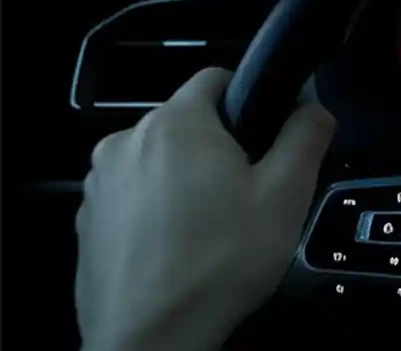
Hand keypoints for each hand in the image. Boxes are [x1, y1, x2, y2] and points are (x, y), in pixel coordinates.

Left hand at [76, 68, 335, 350]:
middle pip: (186, 124)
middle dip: (219, 149)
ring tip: (215, 230)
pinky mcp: (86, 223)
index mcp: (176, 122)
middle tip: (250, 196)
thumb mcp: (287, 194)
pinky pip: (133, 199)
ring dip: (185, 181)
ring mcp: (99, 184)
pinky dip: (156, 213)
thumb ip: (306, 135)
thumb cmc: (223, 259)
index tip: (269, 142)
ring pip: (158, 163)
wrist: (150, 338)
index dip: (250, 101)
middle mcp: (126, 140)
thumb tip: (312, 106)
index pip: (217, 78)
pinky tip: (179, 251)